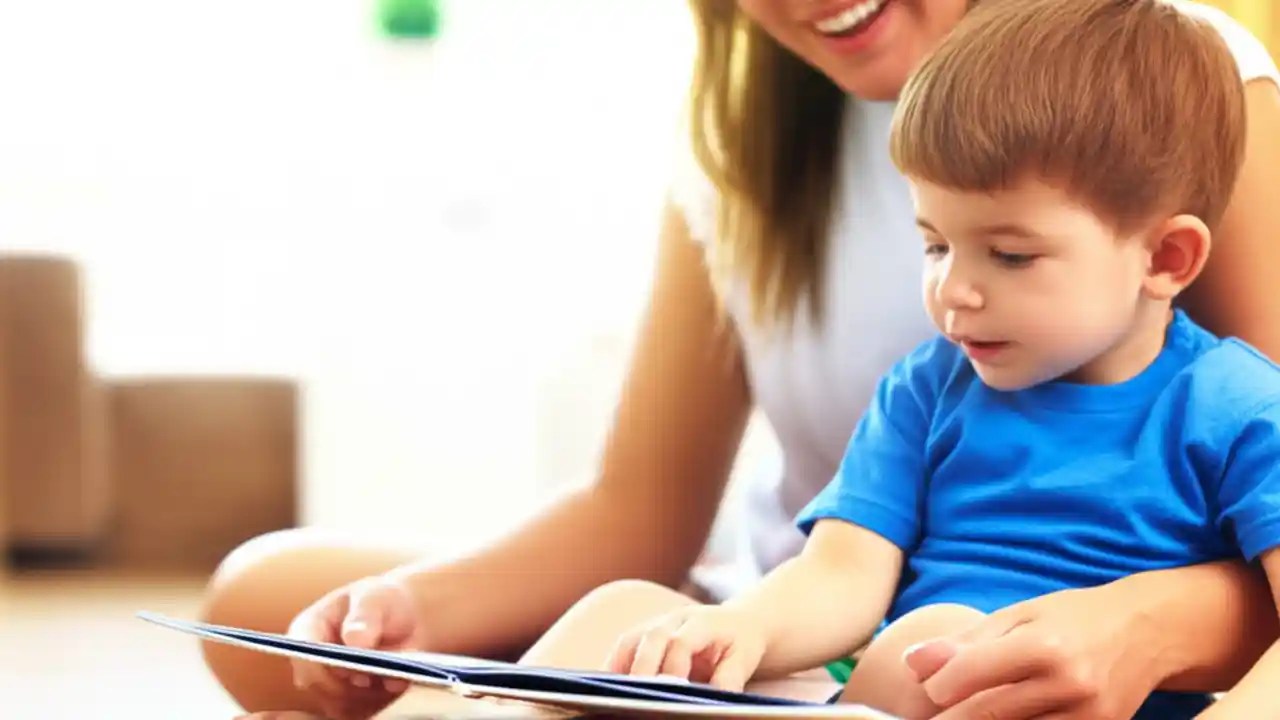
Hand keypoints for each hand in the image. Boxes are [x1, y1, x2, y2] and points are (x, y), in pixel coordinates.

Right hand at [287, 572, 426, 719]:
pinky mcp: (348, 704)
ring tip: (394, 673)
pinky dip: (380, 703)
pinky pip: (359, 714)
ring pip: (339, 706)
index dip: (326, 667)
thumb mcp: (376, 599)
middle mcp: (311, 663)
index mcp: (306, 631)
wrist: (403, 617)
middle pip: (319, 688)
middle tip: (383, 674)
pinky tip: (397, 683)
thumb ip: (365, 616)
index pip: (303, 657)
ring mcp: (327, 686)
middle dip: (353, 685)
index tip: (355, 668)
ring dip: (370, 695)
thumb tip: (356, 640)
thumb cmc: (382, 602)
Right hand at [606, 605, 767, 690]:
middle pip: (650, 638)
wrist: (737, 623)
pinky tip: (609, 689)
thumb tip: (714, 699)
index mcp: (702, 622)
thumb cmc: (740, 644)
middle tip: (638, 697)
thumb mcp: (744, 659)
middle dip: (642, 668)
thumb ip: (730, 678)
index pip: (681, 641)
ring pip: (629, 640)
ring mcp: (656, 624)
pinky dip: (614, 667)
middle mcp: (675, 619)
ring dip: (619, 667)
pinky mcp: (644, 635)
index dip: (674, 666)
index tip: (673, 690)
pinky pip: (623, 648)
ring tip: (614, 695)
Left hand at [903, 586, 1164, 719]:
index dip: (936, 687)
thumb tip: (912, 663)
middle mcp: (1068, 685)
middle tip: (925, 718)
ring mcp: (1088, 717)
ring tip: (960, 716)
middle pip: (985, 715)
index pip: (968, 677)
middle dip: (947, 719)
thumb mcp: (1019, 616)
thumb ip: (965, 643)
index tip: (927, 689)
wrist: (1148, 632)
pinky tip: (1000, 718)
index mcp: (1043, 645)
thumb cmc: (1074, 618)